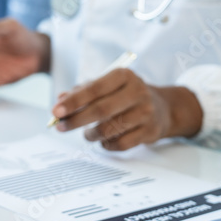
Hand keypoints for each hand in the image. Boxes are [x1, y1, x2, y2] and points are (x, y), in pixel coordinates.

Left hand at [52, 69, 203, 150]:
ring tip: (87, 133)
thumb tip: (60, 100)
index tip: (56, 112)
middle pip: (101, 110)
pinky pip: (120, 144)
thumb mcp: (106, 86)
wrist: (163, 107)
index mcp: (124, 76)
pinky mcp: (150, 131)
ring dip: (91, 134)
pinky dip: (106, 144)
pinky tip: (103, 140)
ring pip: (109, 129)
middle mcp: (138, 92)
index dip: (74, 101)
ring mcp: (146, 112)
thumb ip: (81, 91)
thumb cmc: (125, 95)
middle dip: (76, 120)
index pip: (95, 89)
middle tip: (61, 127)